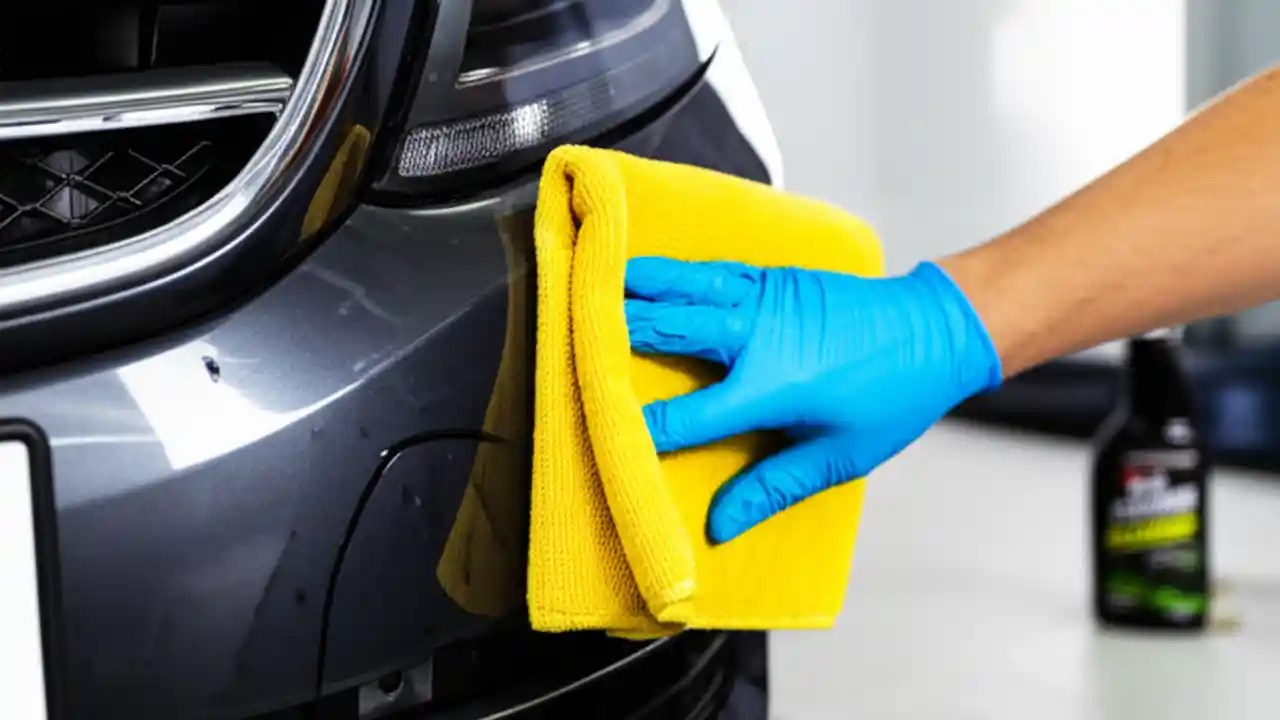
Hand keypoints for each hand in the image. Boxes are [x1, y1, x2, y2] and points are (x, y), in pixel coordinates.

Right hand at [625, 258, 1001, 542]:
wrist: (936, 328)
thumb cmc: (892, 395)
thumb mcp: (837, 456)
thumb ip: (771, 488)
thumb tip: (719, 526)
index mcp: (771, 386)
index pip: (686, 416)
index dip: (641, 429)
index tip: (604, 434)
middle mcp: (758, 335)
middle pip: (670, 331)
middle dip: (617, 331)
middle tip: (569, 329)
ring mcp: (764, 298)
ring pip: (685, 287)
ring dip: (639, 286)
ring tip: (594, 279)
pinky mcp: (774, 277)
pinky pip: (712, 270)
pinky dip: (676, 270)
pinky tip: (653, 270)